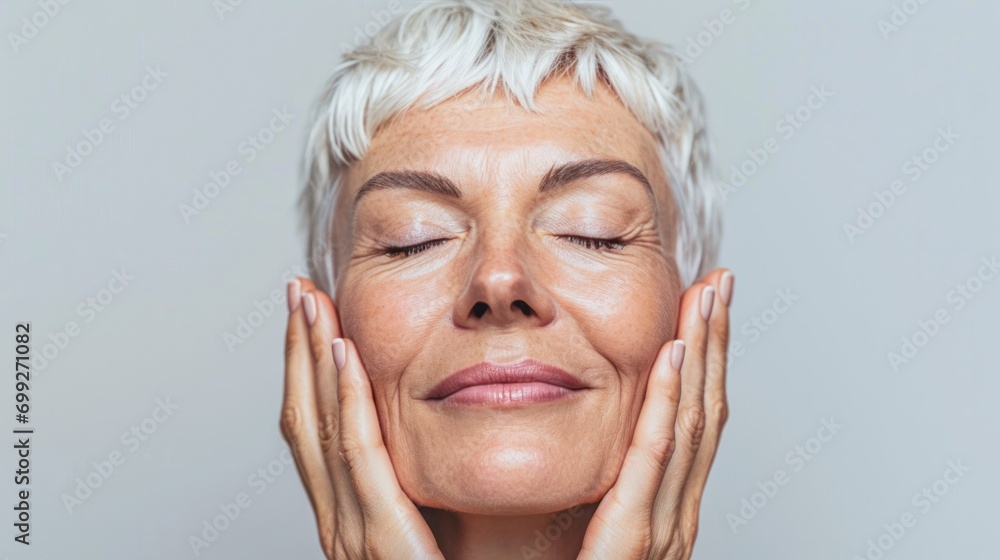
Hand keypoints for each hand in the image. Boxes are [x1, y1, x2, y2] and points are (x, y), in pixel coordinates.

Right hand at [279, 278, 443, 558]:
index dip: (315, 372)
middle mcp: (345, 526)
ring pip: (321, 430)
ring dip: (311, 359)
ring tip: (310, 302)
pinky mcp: (381, 547)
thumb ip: (435, 498)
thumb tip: (445, 445)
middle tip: (298, 291)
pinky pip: (357, 461)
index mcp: (360, 522)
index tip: (319, 318)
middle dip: (299, 353)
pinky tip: (341, 353)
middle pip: (308, 422)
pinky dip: (344, 403)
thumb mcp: (443, 538)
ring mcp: (355, 537)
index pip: (326, 432)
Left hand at [578, 269, 732, 558]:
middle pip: (704, 412)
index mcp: (659, 509)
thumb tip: (572, 432)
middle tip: (720, 280)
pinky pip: (655, 460)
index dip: (700, 360)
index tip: (699, 305)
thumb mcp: (578, 528)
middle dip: (714, 342)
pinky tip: (674, 355)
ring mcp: (662, 529)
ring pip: (692, 425)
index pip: (690, 420)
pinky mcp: (633, 541)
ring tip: (706, 296)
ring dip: (702, 355)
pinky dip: (669, 403)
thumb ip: (589, 487)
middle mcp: (672, 515)